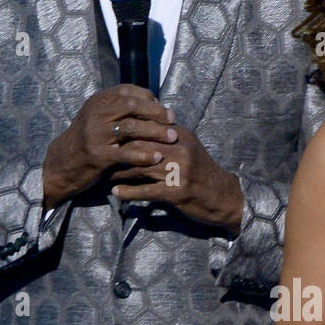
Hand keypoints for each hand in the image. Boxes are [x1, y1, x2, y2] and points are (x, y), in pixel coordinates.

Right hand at [42, 86, 173, 206]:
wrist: (63, 163)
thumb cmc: (88, 140)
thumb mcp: (98, 118)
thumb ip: (118, 109)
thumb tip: (153, 102)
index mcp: (97, 102)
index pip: (127, 91)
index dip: (148, 97)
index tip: (162, 107)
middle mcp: (96, 114)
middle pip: (132, 106)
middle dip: (156, 112)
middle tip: (173, 120)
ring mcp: (96, 134)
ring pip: (132, 127)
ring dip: (155, 131)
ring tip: (172, 137)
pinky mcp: (98, 155)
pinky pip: (126, 153)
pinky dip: (144, 155)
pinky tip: (157, 157)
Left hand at [111, 117, 243, 231]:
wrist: (225, 197)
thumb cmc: (203, 174)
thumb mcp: (188, 150)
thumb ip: (168, 139)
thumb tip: (141, 129)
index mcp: (180, 136)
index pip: (147, 127)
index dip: (125, 131)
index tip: (107, 135)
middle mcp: (179, 149)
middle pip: (140, 145)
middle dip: (117, 150)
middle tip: (99, 155)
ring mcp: (178, 171)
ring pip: (140, 167)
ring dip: (118, 172)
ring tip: (103, 175)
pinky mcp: (177, 191)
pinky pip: (146, 190)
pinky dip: (129, 192)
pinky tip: (116, 194)